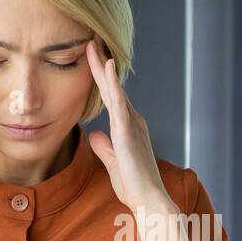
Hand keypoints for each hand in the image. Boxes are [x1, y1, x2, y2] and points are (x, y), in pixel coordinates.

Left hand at [85, 41, 190, 240]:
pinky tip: (107, 65)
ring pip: (114, 89)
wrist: (149, 200)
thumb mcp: (114, 163)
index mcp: (128, 128)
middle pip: (112, 87)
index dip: (101, 78)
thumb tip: (95, 134)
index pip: (111, 98)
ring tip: (93, 44)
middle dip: (102, 64)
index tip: (92, 59)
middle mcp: (132, 121)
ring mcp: (131, 124)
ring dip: (104, 66)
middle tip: (92, 40)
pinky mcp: (128, 131)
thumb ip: (105, 148)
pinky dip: (112, 83)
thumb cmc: (135, 187)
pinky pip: (118, 102)